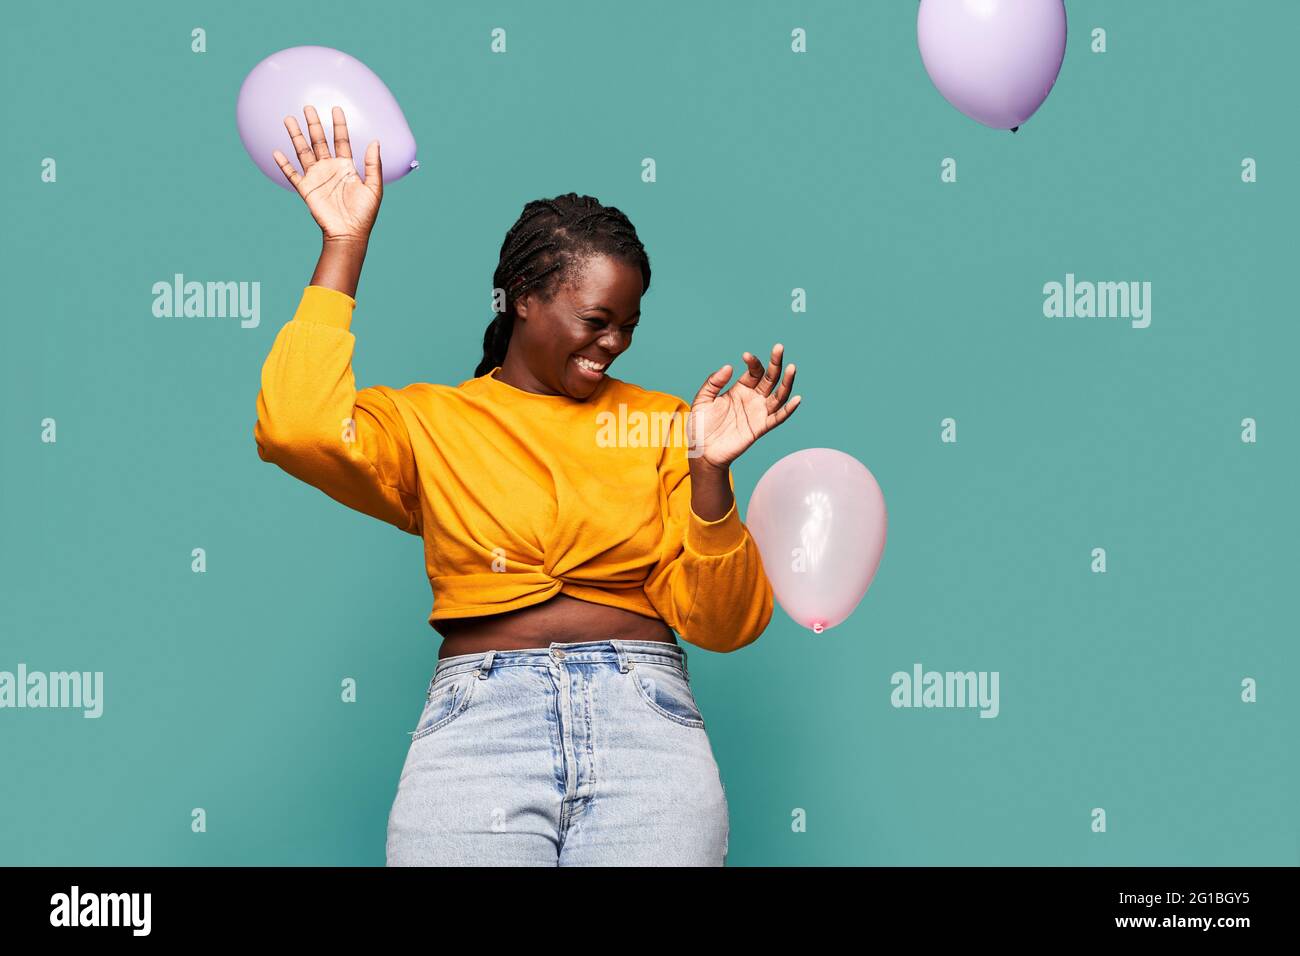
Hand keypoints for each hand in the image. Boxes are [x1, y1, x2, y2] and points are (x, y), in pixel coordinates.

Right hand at [272, 105, 381, 243]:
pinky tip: (277, 152)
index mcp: (346, 167)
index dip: (339, 125)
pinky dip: (284, 164)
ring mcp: (316, 177)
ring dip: (296, 136)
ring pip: (304, 152)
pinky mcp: (306, 189)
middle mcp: (329, 168)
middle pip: (319, 141)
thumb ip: (373, 165)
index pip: (342, 140)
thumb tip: (375, 142)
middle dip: (314, 125)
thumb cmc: (364, 214)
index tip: (336, 108)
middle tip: (308, 107)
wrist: (349, 234)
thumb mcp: (374, 188)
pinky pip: (292, 174)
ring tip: (289, 119)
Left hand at [688, 344, 801, 469]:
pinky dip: (788, 410)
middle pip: (770, 378)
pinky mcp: (760, 428)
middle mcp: (753, 398)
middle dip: (776, 363)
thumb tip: (728, 367)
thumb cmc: (701, 425)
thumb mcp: (702, 399)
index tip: (746, 356)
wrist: (703, 451)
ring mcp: (758, 412)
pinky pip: (778, 418)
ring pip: (778, 395)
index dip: (753, 362)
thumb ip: (713, 382)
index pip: (754, 371)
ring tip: (792, 367)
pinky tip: (797, 399)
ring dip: (787, 382)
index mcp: (740, 388)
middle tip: (779, 347)